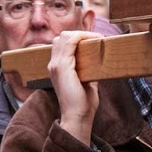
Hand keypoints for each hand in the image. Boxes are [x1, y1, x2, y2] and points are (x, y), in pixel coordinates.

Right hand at [48, 30, 100, 146]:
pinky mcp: (62, 66)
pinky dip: (83, 36)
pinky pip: (70, 41)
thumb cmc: (82, 103)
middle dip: (79, 34)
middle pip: (62, 37)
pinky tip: (95, 40)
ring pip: (65, 36)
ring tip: (97, 38)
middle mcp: (53, 64)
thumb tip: (98, 60)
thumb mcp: (86, 81)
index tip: (94, 41)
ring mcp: (56, 64)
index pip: (62, 44)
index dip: (76, 38)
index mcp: (57, 68)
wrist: (77, 117)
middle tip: (96, 39)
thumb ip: (88, 70)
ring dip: (82, 34)